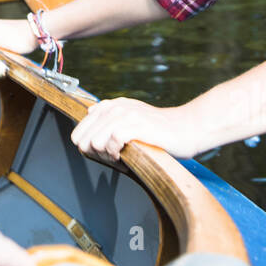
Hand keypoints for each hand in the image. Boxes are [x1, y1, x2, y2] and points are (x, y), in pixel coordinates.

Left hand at [70, 98, 198, 163]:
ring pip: (94, 142)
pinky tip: (127, 156)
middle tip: (112, 160)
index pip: (79, 132)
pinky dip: (116, 155)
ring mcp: (125, 114)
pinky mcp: (135, 124)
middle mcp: (115, 107)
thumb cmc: (160, 131)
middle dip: (94, 154)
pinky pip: (111, 143)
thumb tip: (90, 113)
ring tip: (121, 158)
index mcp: (111, 106)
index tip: (104, 155)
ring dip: (105, 156)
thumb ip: (110, 118)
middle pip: (83, 139)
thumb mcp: (132, 119)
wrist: (186, 129)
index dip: (88, 149)